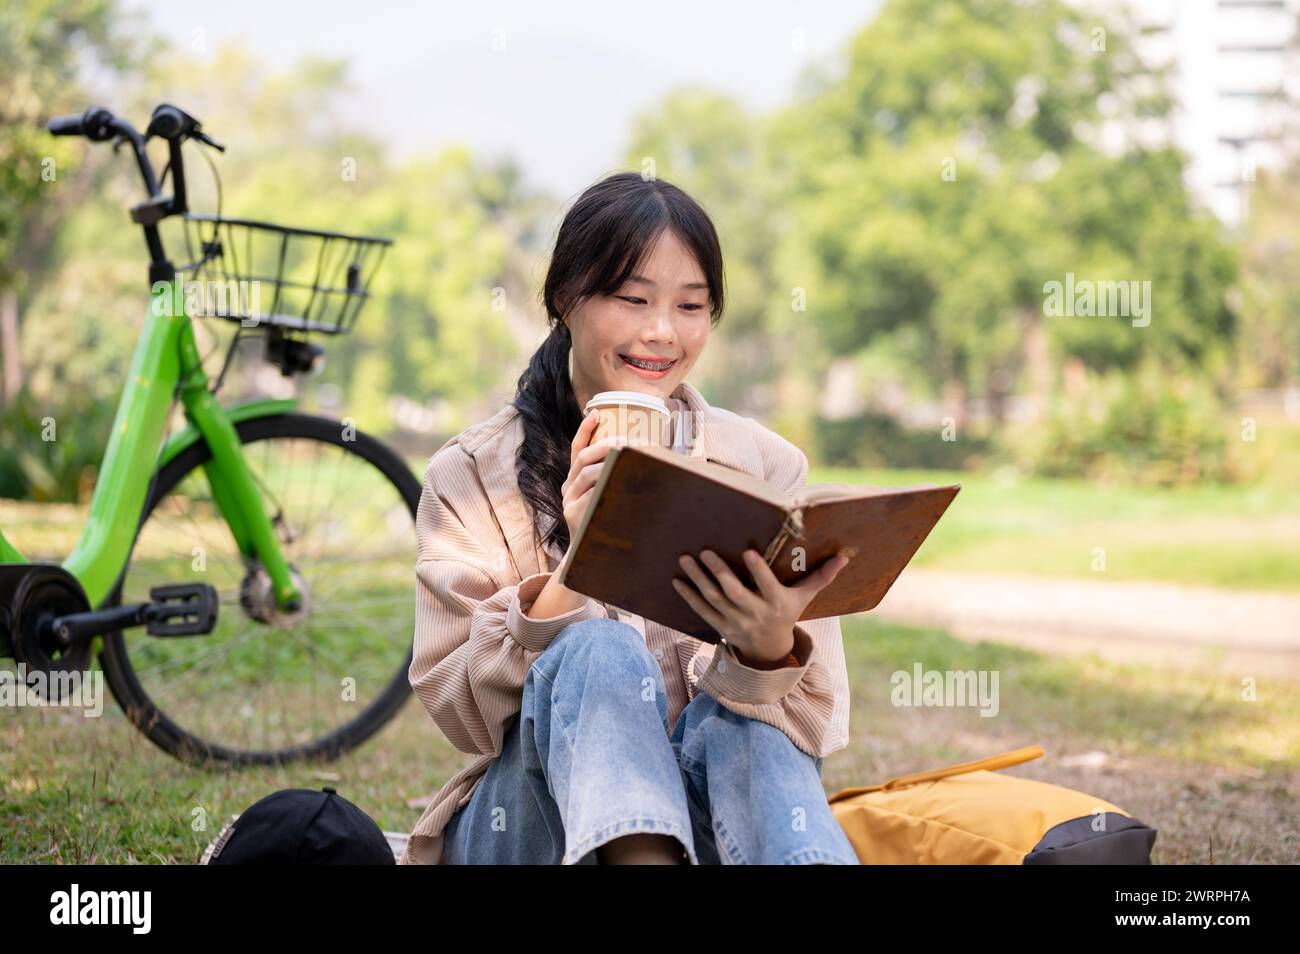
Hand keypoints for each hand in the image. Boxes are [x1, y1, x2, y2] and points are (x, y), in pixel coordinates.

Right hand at [560, 410, 627, 551]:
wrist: (589, 557)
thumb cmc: (604, 523)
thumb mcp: (606, 497)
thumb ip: (614, 479)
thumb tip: (642, 459)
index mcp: (574, 480)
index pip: (576, 449)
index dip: (585, 430)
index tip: (595, 412)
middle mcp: (568, 487)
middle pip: (583, 458)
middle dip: (604, 446)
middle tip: (624, 441)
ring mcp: (568, 501)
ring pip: (586, 474)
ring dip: (607, 464)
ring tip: (626, 458)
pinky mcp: (572, 515)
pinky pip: (590, 495)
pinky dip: (604, 486)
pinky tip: (618, 483)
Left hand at [671, 548, 849, 665]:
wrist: (769, 651)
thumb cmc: (787, 613)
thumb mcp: (805, 598)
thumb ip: (821, 577)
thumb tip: (845, 557)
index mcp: (776, 603)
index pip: (767, 586)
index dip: (758, 571)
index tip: (749, 553)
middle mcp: (754, 613)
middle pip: (733, 592)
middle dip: (718, 572)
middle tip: (704, 551)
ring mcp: (735, 621)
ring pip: (713, 599)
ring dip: (697, 579)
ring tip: (685, 559)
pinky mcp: (720, 626)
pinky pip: (702, 610)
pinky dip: (688, 596)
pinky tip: (677, 580)